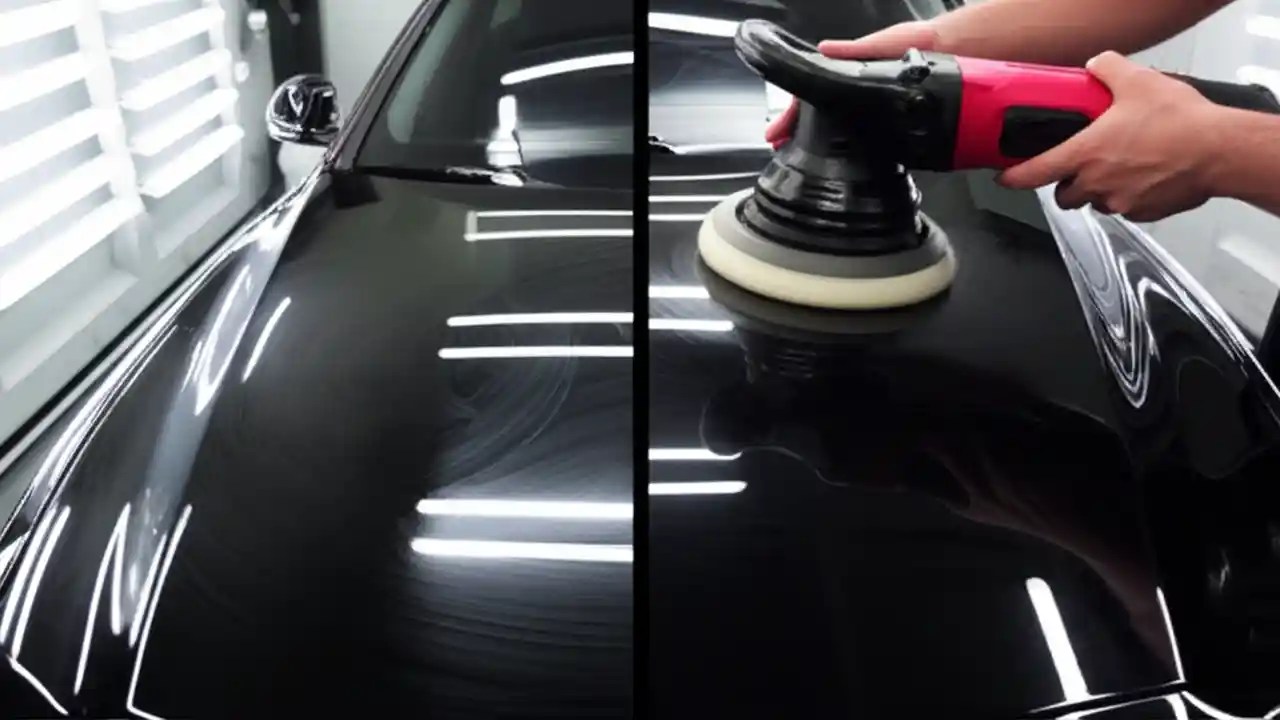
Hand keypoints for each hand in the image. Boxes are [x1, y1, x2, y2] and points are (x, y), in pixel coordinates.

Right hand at [765, 21, 940, 147]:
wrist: (958, 52)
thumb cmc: (923, 42)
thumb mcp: (885, 43)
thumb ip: (856, 50)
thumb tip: (825, 50)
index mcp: (852, 70)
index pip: (812, 91)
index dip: (792, 112)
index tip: (778, 130)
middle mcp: (860, 90)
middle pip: (820, 113)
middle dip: (798, 131)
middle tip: (782, 150)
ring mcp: (874, 107)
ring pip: (838, 126)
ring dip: (817, 140)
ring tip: (803, 159)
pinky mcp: (891, 121)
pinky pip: (863, 136)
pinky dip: (847, 147)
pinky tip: (840, 160)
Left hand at [997, 51, 1226, 222]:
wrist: (1219, 151)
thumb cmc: (1179, 122)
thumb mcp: (1137, 82)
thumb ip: (1108, 70)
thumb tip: (1096, 64)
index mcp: (1086, 154)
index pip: (1035, 173)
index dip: (1014, 178)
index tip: (1004, 178)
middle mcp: (1097, 183)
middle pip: (1064, 196)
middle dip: (1067, 184)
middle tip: (1082, 166)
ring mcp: (1120, 202)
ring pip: (1095, 203)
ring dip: (1099, 190)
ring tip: (1122, 167)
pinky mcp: (1143, 214)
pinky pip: (1125, 210)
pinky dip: (1128, 197)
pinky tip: (1146, 176)